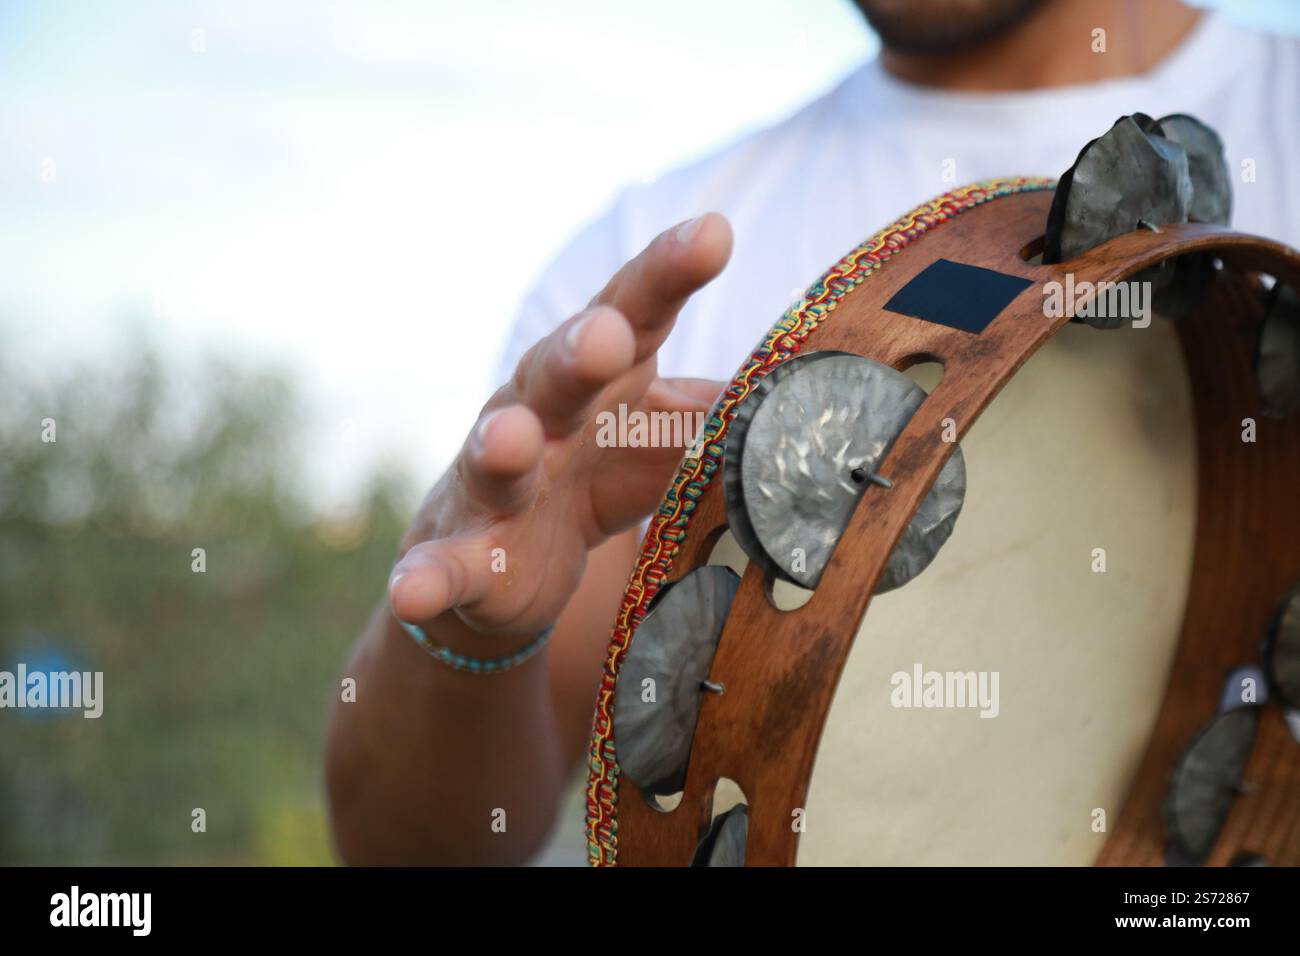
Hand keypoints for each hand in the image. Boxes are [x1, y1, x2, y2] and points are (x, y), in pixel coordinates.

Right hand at [389, 213, 732, 639]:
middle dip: (579, 353)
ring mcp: (493, 487)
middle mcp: (538, 415)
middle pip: (557, 376)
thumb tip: (810, 392)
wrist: (501, 564)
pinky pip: (443, 567)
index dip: (668, 273)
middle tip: (608, 336)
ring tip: (511, 438)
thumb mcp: (661, 444)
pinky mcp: (464, 558)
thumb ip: (717, 415)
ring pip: (493, 459)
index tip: (712, 233)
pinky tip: (411, 591)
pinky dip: (427, 579)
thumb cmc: (593, 477)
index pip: (635, 313)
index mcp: (600, 379)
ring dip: (500, 447)